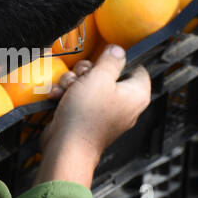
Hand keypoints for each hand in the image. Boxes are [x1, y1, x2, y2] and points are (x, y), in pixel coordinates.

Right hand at [39, 45, 151, 162]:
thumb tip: (118, 50)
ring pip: (89, 83)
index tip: (105, 57)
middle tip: (83, 77)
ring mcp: (105, 111)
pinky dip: (67, 95)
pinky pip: (79, 97)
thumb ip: (111, 60)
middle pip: (108, 73)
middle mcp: (123, 103)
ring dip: (73, 81)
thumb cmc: (86, 117)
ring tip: (68, 89)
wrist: (66, 147)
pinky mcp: (87, 116)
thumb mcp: (99, 78)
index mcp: (136, 94)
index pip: (138, 67)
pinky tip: (60, 97)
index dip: (120, 59)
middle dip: (88, 71)